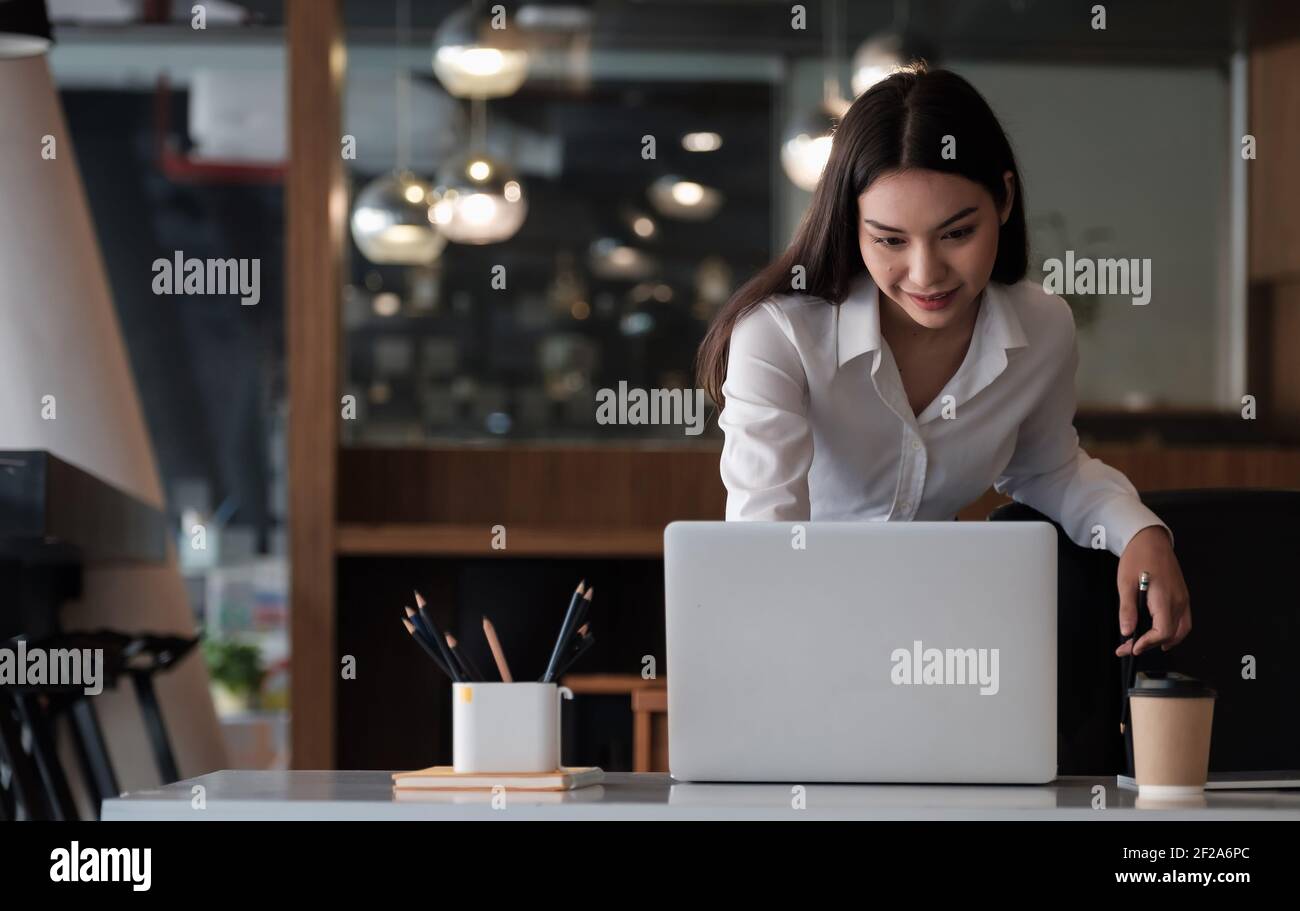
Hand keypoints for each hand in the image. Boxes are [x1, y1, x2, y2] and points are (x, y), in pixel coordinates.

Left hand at [1115, 525, 1190, 656]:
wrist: (1150, 539)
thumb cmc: (1138, 557)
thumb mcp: (1125, 583)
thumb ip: (1127, 610)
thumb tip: (1126, 631)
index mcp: (1165, 598)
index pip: (1163, 631)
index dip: (1148, 643)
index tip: (1132, 648)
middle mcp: (1178, 601)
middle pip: (1171, 634)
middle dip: (1150, 645)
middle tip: (1128, 648)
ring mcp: (1183, 599)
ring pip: (1181, 630)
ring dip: (1163, 641)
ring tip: (1143, 645)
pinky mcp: (1182, 596)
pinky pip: (1183, 620)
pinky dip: (1172, 632)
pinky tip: (1159, 634)